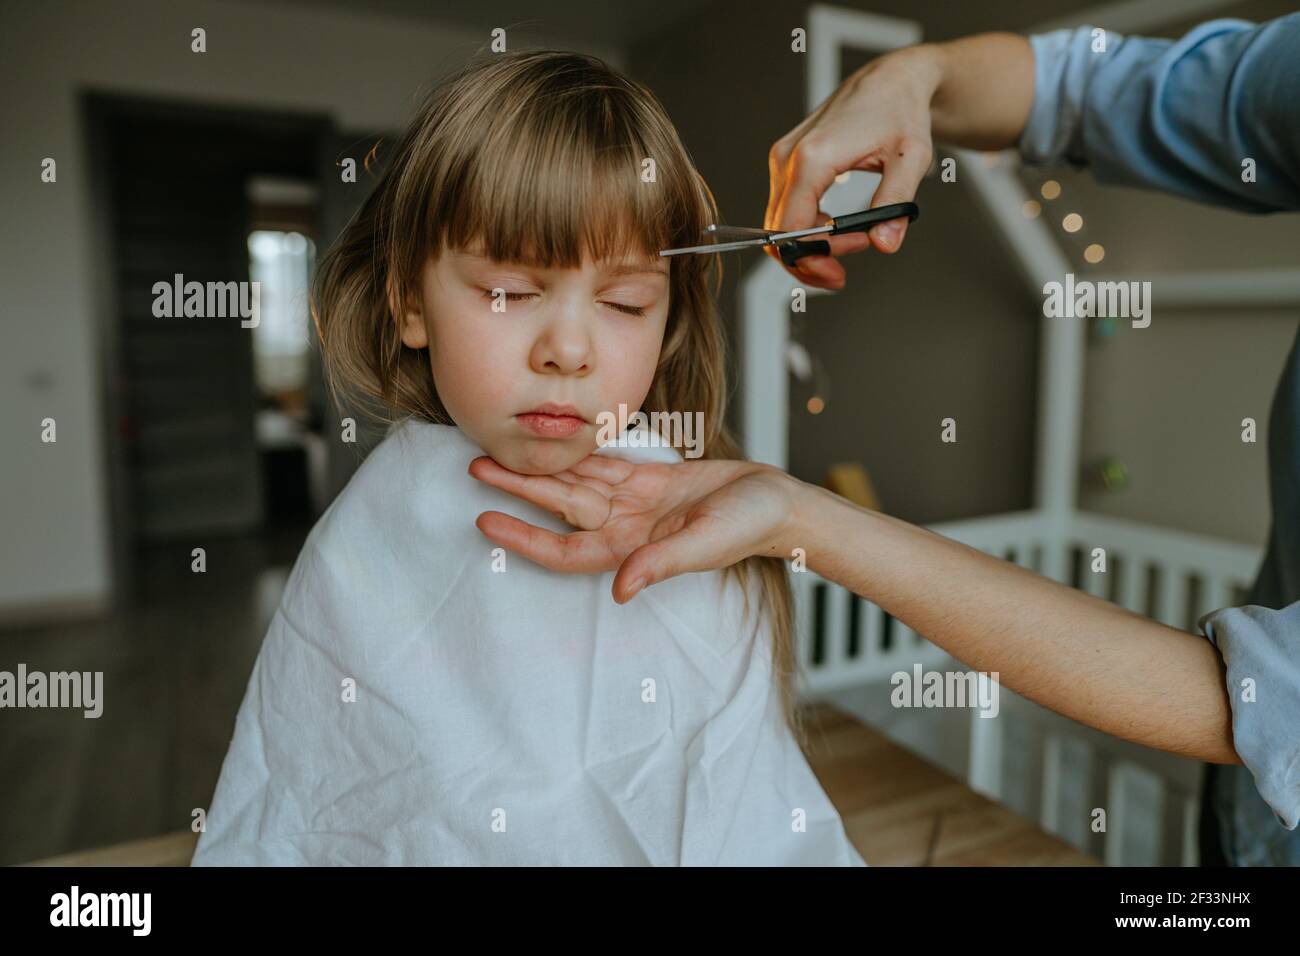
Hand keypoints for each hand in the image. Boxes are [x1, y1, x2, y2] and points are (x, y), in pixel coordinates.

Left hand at [468, 454, 798, 602]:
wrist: (777, 503)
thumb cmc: (748, 527)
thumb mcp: (704, 545)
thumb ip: (661, 565)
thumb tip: (620, 591)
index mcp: (632, 550)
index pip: (564, 549)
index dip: (523, 537)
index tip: (485, 521)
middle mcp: (625, 527)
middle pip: (560, 508)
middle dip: (519, 489)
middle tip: (475, 468)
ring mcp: (634, 503)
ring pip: (576, 482)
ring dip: (541, 468)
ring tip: (499, 450)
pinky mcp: (648, 481)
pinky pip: (603, 464)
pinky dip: (577, 453)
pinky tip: (551, 440)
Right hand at [765, 44, 941, 288]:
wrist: (891, 82)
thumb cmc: (900, 111)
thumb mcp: (911, 158)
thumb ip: (896, 203)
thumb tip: (885, 243)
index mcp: (812, 157)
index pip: (792, 229)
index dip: (818, 254)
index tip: (857, 249)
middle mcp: (788, 159)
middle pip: (777, 233)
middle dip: (808, 260)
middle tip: (840, 274)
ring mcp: (783, 161)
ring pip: (778, 226)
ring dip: (808, 248)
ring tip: (849, 247)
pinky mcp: (787, 163)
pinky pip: (785, 210)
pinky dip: (806, 230)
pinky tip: (835, 231)